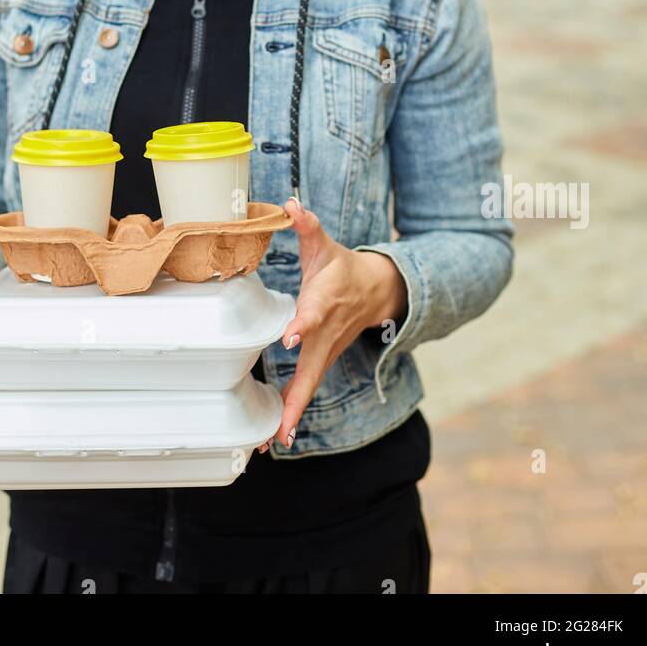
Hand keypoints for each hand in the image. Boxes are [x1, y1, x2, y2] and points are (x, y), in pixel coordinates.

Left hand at [258, 197, 407, 451]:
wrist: (375, 291)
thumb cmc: (341, 267)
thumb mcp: (324, 244)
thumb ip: (307, 225)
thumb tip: (290, 203)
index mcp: (325, 301)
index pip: (314, 313)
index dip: (303, 324)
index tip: (290, 338)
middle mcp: (326, 333)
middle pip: (312, 369)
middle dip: (297, 397)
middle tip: (280, 426)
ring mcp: (326, 352)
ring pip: (309, 386)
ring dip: (291, 414)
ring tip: (271, 442)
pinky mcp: (322, 362)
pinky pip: (306, 390)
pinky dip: (292, 414)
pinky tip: (275, 437)